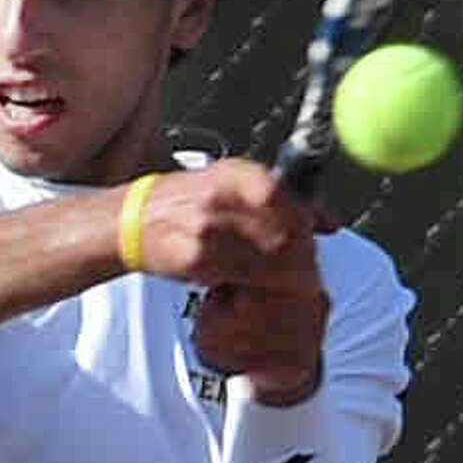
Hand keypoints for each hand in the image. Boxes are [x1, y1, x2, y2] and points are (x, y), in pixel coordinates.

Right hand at [131, 158, 332, 401]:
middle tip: (308, 269)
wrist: (133, 221)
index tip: (315, 236)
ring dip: (285, 278)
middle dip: (302, 257)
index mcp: (232, 174)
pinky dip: (257, 288)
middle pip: (283, 234)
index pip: (283, 196)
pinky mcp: (196, 263)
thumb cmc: (185, 200)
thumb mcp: (230, 182)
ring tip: (285, 282)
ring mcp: (207, 233)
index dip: (306, 221)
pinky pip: (242, 281)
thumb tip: (330, 222)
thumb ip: (280, 197)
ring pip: (268, 262)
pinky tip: (255, 287)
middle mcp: (219, 200)